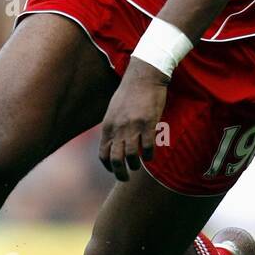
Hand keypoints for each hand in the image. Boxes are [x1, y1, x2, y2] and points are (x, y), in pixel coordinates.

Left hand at [99, 58, 168, 181]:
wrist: (144, 75)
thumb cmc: (129, 92)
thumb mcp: (113, 110)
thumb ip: (112, 127)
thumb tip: (114, 142)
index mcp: (108, 126)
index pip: (103, 154)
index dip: (108, 166)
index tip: (115, 170)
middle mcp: (118, 128)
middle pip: (116, 159)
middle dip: (120, 173)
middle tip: (126, 178)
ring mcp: (133, 127)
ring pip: (132, 156)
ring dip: (136, 165)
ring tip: (139, 165)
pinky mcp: (148, 124)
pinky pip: (148, 147)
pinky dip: (149, 155)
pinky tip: (151, 156)